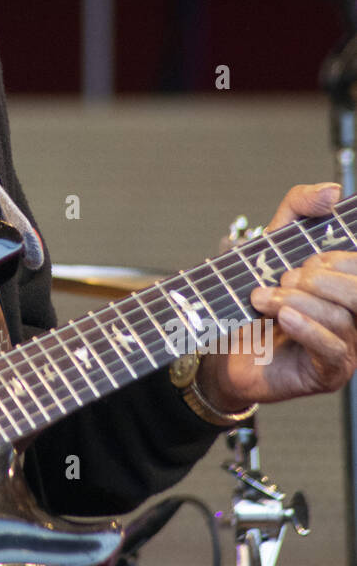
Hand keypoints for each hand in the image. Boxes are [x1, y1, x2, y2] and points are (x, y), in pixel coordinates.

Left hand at [197, 181, 356, 411]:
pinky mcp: (329, 372)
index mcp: (346, 284)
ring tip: (263, 299)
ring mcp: (346, 345)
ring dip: (296, 301)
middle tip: (282, 279)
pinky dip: (306, 327)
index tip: (301, 259)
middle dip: (318, 278)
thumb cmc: (253, 298)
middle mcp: (353, 314)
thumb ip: (299, 208)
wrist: (222, 348)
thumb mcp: (271, 242)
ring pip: (342, 318)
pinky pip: (332, 348)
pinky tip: (284, 317)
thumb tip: (332, 193)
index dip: (335, 257)